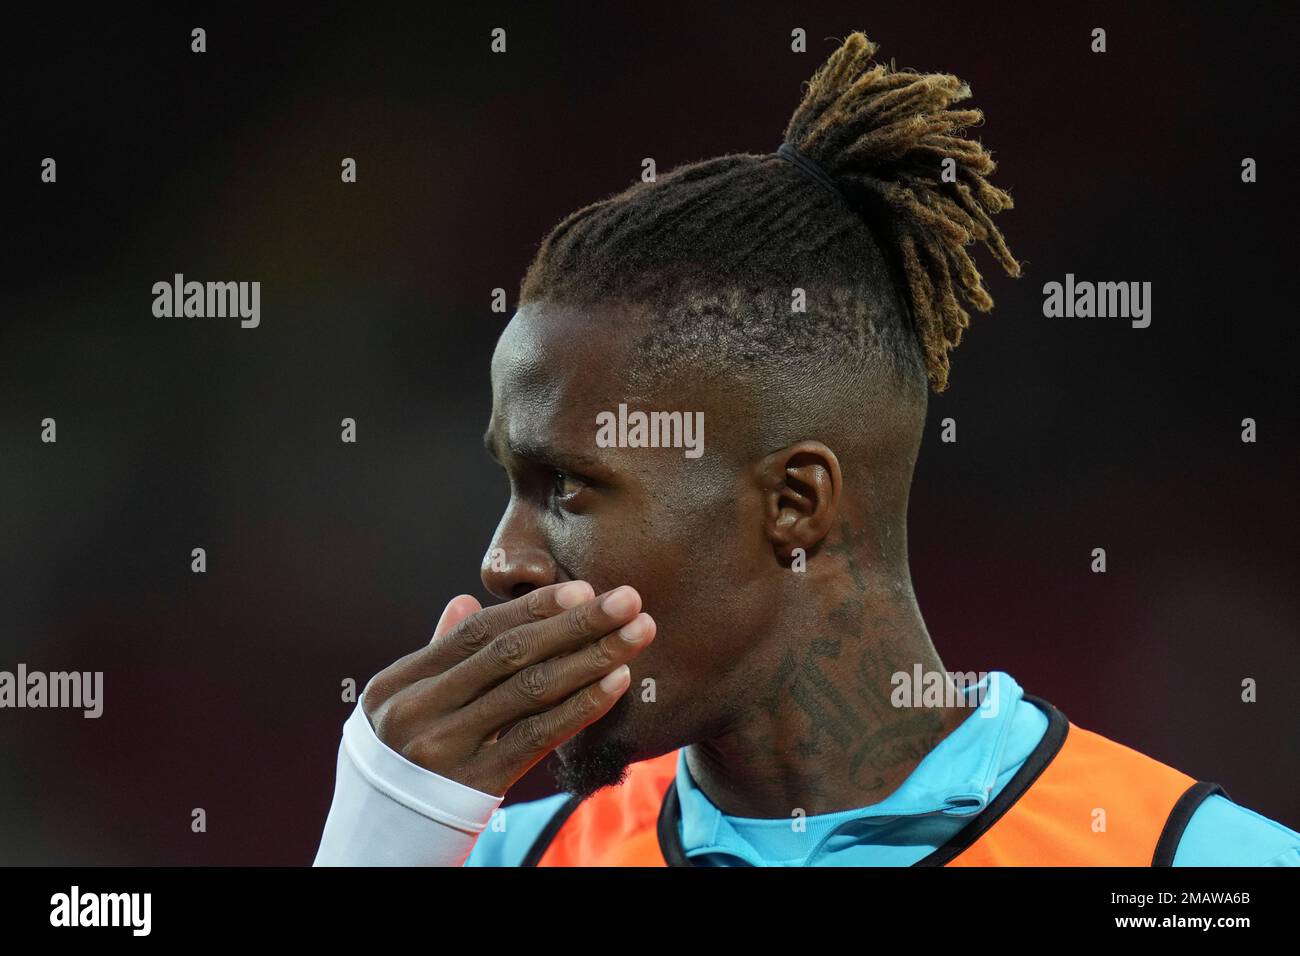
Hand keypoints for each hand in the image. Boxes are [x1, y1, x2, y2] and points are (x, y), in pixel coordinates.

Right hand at [361, 582, 654, 795]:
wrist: (382, 837)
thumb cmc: (399, 761)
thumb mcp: (398, 705)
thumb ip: (436, 654)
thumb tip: (466, 601)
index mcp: (398, 683)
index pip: (477, 633)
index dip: (534, 607)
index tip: (583, 589)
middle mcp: (418, 712)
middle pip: (512, 654)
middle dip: (577, 622)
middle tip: (629, 599)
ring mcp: (446, 749)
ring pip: (532, 691)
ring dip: (593, 657)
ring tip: (638, 633)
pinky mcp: (477, 785)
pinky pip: (539, 736)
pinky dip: (582, 705)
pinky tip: (617, 681)